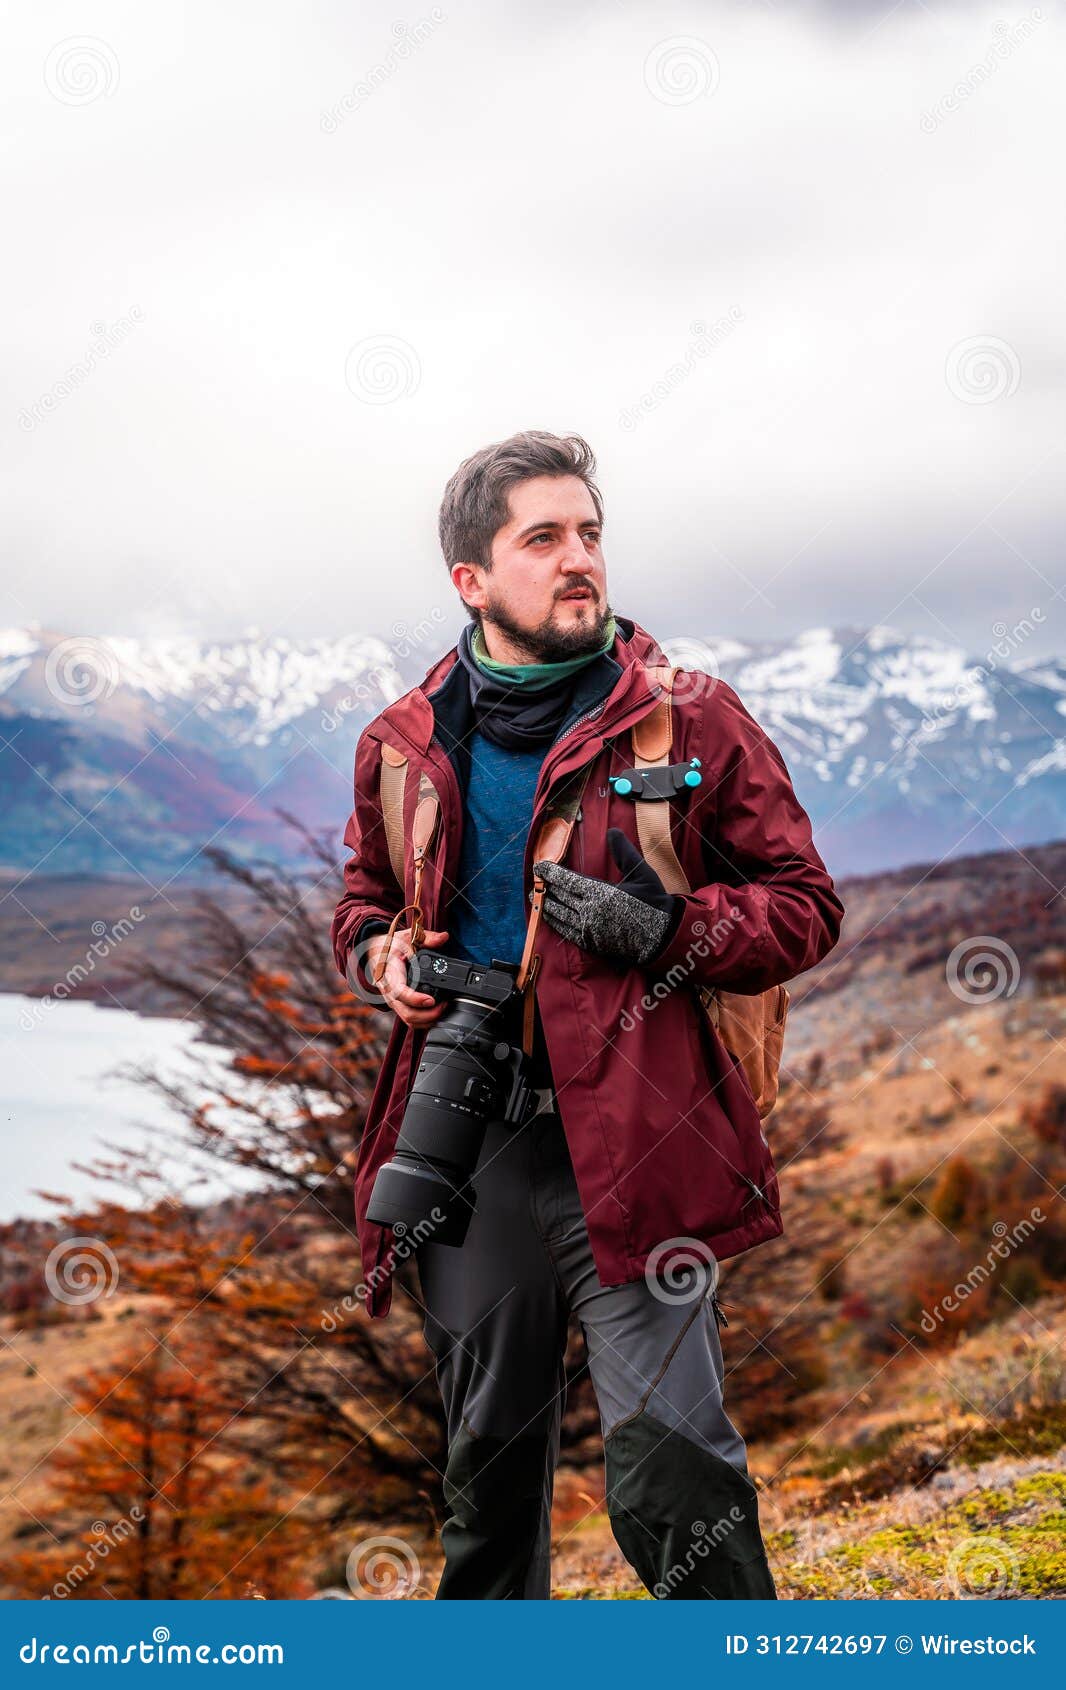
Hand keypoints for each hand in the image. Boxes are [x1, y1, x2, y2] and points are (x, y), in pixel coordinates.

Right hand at [364, 926, 450, 1028]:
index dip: (415, 999)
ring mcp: (393, 1001)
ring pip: (408, 1020)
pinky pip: (408, 1019)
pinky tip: (436, 1015)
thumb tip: (444, 937)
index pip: (400, 992)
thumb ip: (427, 938)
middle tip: (444, 1005)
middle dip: (427, 1015)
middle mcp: (389, 991)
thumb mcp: (406, 937)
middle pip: (406, 1013)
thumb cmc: (390, 946)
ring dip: (427, 1020)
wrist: (374, 953)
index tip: (431, 1000)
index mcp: (390, 974)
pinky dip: (423, 1022)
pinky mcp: (398, 1005)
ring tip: (443, 1010)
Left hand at [534, 828, 680, 965]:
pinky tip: (550, 918)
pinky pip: (566, 931)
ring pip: (560, 915)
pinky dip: (555, 923)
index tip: (539, 866)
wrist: (662, 937)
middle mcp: (590, 911)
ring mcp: (589, 929)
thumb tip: (613, 832)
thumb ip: (624, 852)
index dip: (551, 872)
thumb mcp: (642, 873)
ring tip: (538, 898)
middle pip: (560, 896)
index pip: (567, 880)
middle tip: (536, 881)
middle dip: (546, 887)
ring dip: (547, 904)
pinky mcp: (591, 943)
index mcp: (600, 892)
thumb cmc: (654, 903)